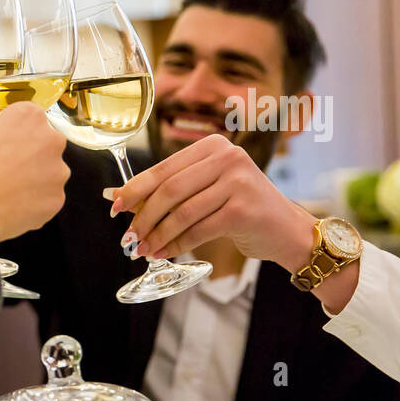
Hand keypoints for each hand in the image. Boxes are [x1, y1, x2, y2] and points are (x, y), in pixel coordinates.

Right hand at [0, 101, 68, 248]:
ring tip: (5, 195)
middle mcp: (50, 138)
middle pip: (45, 146)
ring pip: (49, 175)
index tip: (0, 148)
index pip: (29, 121)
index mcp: (28, 115)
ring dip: (33, 183)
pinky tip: (10, 209)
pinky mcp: (56, 200)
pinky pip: (46, 201)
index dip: (13, 136)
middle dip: (29, 158)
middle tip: (3, 174)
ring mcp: (57, 171)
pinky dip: (33, 206)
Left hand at [112, 135, 316, 270]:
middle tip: (128, 237)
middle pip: (169, 190)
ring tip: (142, 250)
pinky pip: (198, 230)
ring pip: (182, 212)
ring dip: (157, 235)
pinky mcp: (243, 210)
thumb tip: (114, 196)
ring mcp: (238, 182)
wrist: (285, 231)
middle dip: (143, 217)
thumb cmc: (239, 209)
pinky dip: (176, 245)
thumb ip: (166, 191)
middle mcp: (228, 157)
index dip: (135, 190)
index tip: (114, 207)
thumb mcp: (204, 191)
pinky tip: (164, 253)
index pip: (163, 169)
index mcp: (213, 146)